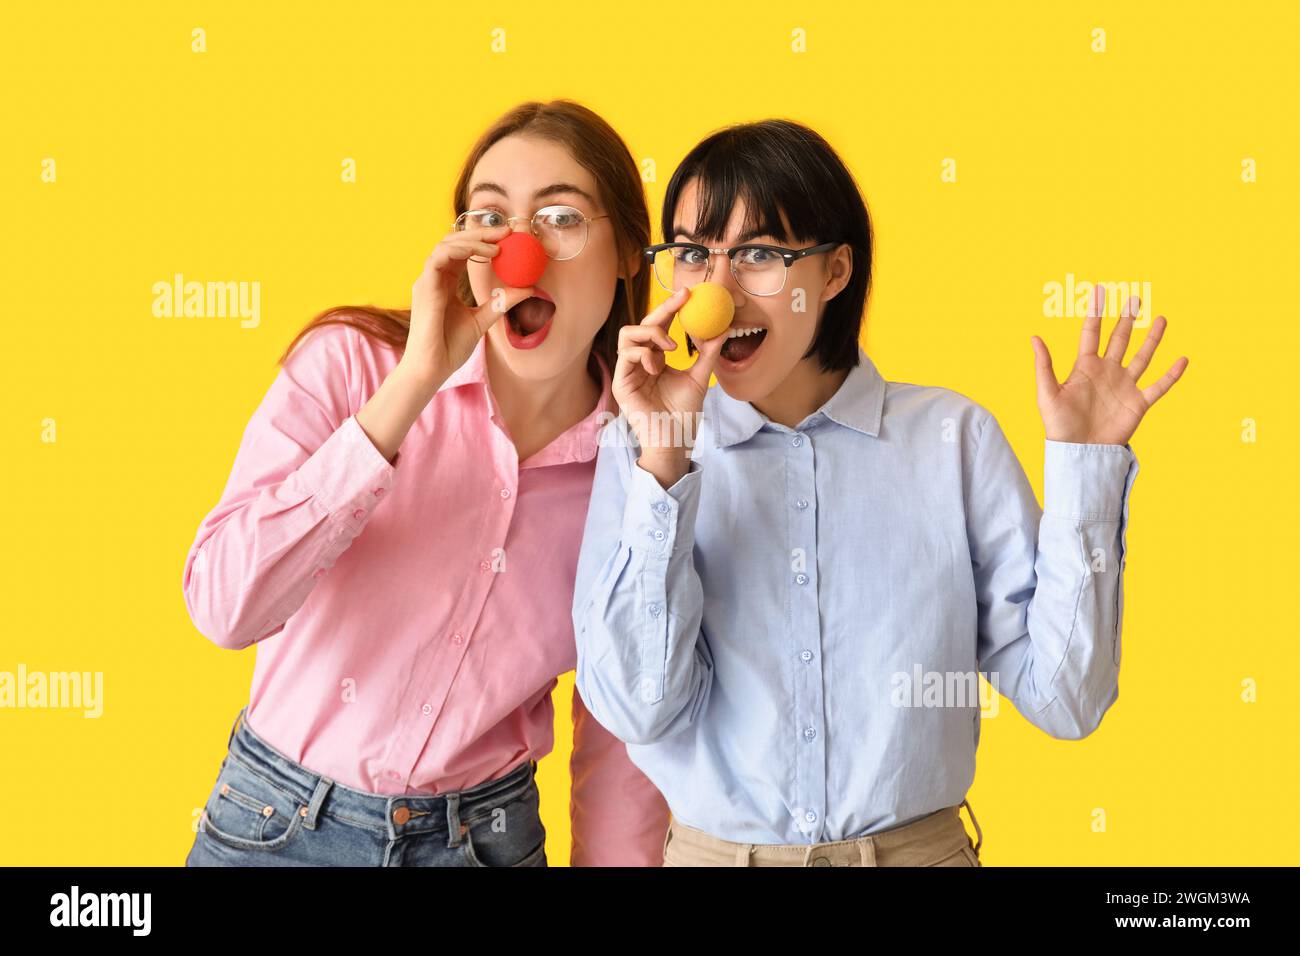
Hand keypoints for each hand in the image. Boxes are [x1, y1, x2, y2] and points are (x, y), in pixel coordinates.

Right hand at [398, 224, 537, 388]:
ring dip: (472, 240)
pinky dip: (460, 250)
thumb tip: (529, 289)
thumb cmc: (451, 348)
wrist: (432, 368)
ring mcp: (427, 281)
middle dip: (480, 233)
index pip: (462, 251)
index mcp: (445, 283)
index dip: (482, 240)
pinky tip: (481, 253)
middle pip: (454, 242)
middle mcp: (434, 278)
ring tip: (497, 245)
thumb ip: (501, 302)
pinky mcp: (424, 288)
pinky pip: (439, 258)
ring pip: (446, 245)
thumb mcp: (483, 320)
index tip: (508, 237)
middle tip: (506, 231)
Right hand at [614, 287, 725, 462]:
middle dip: (663, 309)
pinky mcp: (621, 383)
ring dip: (652, 333)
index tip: (688, 294)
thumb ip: (707, 354)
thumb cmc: (684, 414)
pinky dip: (643, 353)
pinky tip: (657, 365)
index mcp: (655, 359)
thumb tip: (723, 330)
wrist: (674, 440)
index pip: (659, 327)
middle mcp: (639, 362)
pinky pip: (625, 354)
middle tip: (682, 300)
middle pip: (643, 324)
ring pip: (628, 333)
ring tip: (671, 347)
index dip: (670, 308)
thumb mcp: (699, 378)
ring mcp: (628, 371)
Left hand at [1031, 285, 1187, 444]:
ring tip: (1160, 318)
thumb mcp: (1047, 393)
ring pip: (1142, 357)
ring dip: (1152, 339)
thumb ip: (1044, 365)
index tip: (1099, 290)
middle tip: (1134, 298)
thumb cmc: (1058, 426)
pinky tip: (1182, 360)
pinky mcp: (1138, 403)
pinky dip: (1171, 374)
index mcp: (1084, 367)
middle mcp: (1107, 372)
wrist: (1078, 453)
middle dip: (1127, 319)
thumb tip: (1034, 337)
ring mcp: (1124, 386)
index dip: (1095, 311)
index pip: (1091, 332)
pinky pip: (1158, 386)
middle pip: (1119, 339)